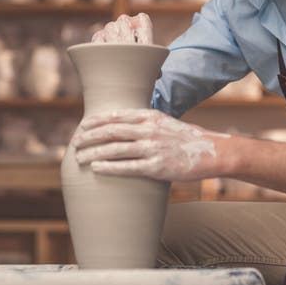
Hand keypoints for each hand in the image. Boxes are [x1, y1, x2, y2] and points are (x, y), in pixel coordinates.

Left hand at [71, 109, 228, 181]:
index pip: (116, 116)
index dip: (96, 121)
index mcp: (150, 116)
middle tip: (74, 143)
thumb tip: (125, 125)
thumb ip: (146, 122)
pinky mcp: (157, 167)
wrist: (211, 151)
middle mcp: (149, 129)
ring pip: (115, 149)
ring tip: (79, 158)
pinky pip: (127, 167)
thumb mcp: (165, 122)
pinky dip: (109, 166)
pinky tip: (96, 167)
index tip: (82, 125)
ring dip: (94, 152)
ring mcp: (152, 148)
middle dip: (89, 137)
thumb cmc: (186, 138)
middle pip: (111, 131)